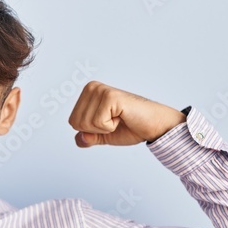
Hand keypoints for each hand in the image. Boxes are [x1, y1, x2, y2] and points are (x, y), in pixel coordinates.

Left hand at [67, 81, 185, 146]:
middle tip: (115, 121)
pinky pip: (98, 123)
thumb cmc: (131, 126)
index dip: (91, 131)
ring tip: (119, 118)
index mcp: (87, 93)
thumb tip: (80, 139)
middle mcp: (92, 87)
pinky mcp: (110, 96)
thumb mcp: (102, 135)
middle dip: (96, 130)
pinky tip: (122, 116)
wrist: (153, 126)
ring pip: (85, 124)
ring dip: (104, 128)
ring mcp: (100, 90)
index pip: (73, 122)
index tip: (108, 123)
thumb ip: (87, 137)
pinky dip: (110, 127)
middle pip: (76, 123)